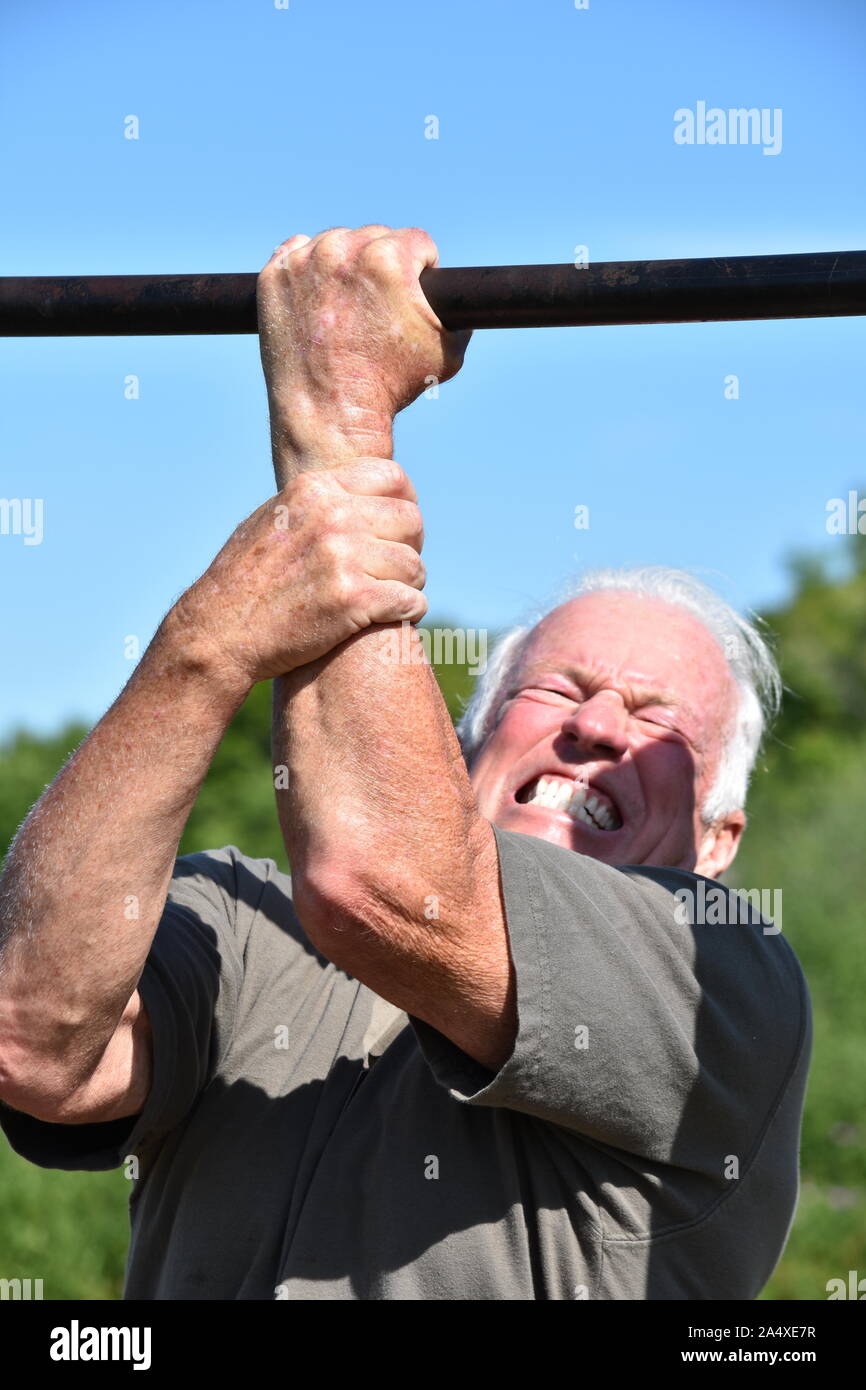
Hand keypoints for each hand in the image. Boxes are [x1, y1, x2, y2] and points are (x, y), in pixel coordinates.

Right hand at [169, 457, 426, 688]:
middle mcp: (332, 516)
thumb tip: (356, 493)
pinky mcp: (354, 600)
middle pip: (410, 521)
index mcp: (314, 489)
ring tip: (390, 596)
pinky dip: (411, 611)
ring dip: (409, 584)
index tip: (399, 529)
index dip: (405, 505)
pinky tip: (395, 616)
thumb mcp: (273, 517)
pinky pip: (412, 600)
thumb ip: (316, 501)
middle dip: (409, 547)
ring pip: (414, 565)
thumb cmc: (244, 579)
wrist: (220, 631)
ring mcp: (343, 557)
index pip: (393, 479)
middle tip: (395, 569)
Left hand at [256, 224, 471, 480]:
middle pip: (376, 238)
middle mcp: (343, 249)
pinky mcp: (274, 276)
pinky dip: (308, 271)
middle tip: (378, 310)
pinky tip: (319, 301)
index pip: (418, 243)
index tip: (410, 298)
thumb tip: (459, 300)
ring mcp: (304, 261)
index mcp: (388, 257)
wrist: (331, 413)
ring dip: (346, 266)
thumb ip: (462, 313)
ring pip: (337, 244)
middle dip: (383, 268)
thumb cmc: (392, 385)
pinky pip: (298, 254)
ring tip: (348, 309)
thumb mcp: (449, 349)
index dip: (422, 273)